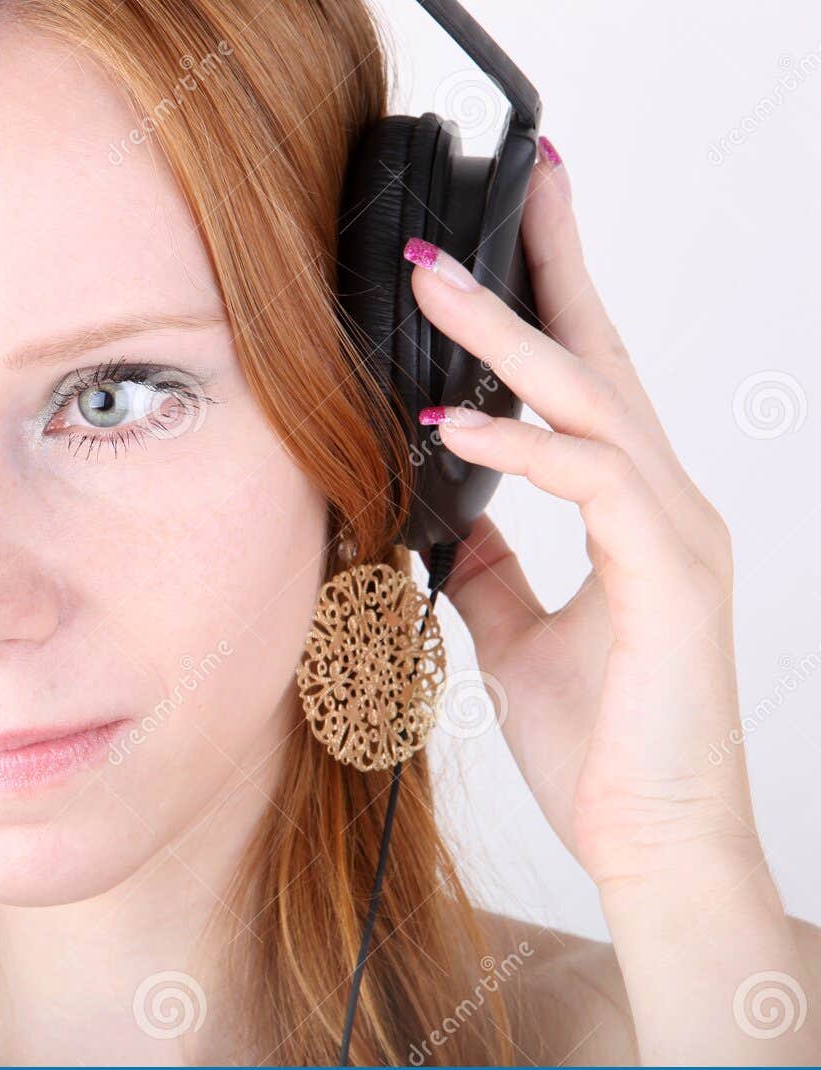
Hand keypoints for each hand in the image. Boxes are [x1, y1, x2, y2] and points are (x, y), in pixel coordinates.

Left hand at [406, 145, 757, 887]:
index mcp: (630, 512)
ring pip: (594, 402)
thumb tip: (441, 508)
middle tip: (508, 188)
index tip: (507, 236)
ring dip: (509, 337)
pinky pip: (592, 483)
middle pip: (603, 358)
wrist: (652, 842)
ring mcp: (674, 534)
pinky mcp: (668, 576)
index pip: (586, 384)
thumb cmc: (603, 745)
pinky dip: (520, 445)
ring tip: (433, 284)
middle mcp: (663, 504)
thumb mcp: (518, 635)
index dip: (552, 303)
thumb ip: (491, 565)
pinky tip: (450, 426)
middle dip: (550, 269)